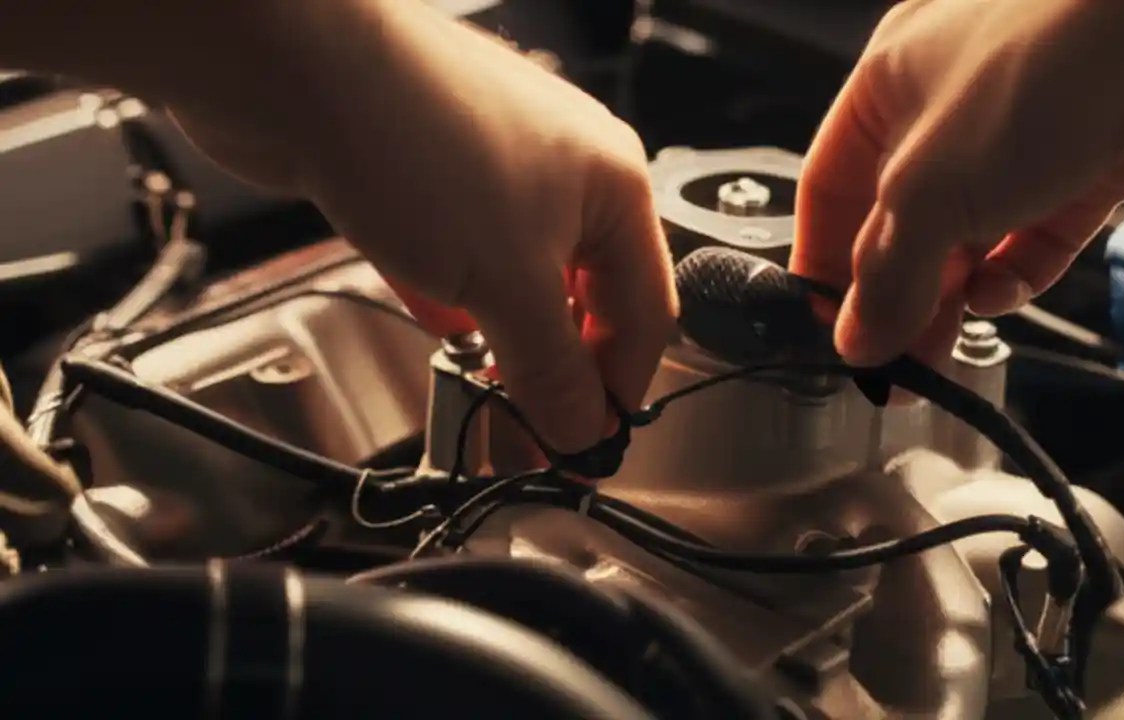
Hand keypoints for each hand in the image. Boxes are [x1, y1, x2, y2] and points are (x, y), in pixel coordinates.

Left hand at [165, 0, 676, 452]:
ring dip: (505, 345)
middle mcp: (564, 174)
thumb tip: (579, 426)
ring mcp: (494, 172)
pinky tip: (441, 330)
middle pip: (584, 299)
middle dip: (560, 372)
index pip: (645, 312)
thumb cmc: (416, 135)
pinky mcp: (431, 176)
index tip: (587, 446)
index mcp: (613, 187)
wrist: (295, 63)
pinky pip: (461, 258)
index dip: (621, 387)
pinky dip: (457, 301)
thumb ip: (551, 367)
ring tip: (486, 403)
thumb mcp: (507, 282)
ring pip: (519, 282)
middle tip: (534, 435)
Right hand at [793, 0, 1123, 365]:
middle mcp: (948, 107)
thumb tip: (859, 342)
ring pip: (970, 236)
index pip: (832, 190)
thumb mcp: (926, 192)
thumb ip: (887, 277)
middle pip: (905, 222)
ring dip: (952, 297)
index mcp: (887, 88)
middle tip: (891, 366)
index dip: (824, 263)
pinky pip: (1036, 234)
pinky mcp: (1085, 160)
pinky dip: (1015, 273)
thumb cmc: (1037, 72)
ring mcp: (1021, 134)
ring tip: (940, 355)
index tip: (829, 330)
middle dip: (897, 297)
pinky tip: (1000, 296)